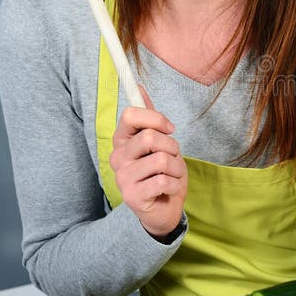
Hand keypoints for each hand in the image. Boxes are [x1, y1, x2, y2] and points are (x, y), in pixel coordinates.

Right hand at [109, 86, 187, 238]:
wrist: (165, 208)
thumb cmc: (163, 173)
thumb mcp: (159, 142)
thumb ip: (149, 118)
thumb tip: (139, 87)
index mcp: (122, 141)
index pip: (131, 115)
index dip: (156, 118)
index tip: (169, 129)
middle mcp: (118, 158)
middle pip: (150, 137)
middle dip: (172, 147)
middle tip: (172, 159)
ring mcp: (123, 178)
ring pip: (162, 160)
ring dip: (177, 168)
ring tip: (172, 176)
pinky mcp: (132, 197)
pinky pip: (164, 181)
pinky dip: (175, 185)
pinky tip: (169, 189)